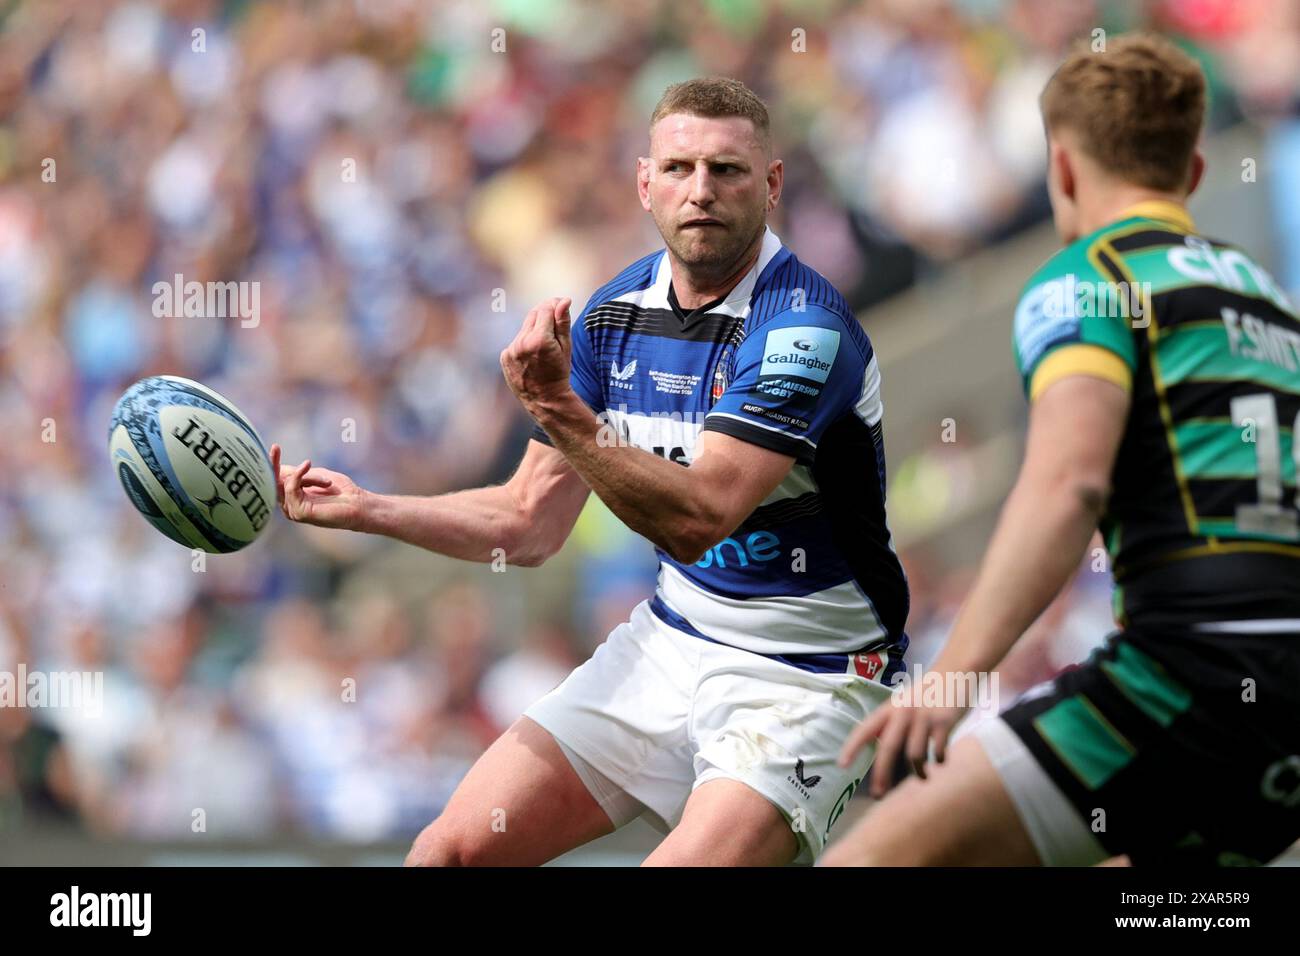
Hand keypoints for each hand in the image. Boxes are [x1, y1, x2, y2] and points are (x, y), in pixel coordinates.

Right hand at [270, 443, 365, 530]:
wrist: (358, 503)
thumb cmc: (341, 490)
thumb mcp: (316, 476)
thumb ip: (298, 473)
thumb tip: (279, 468)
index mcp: (294, 498)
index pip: (277, 479)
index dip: (273, 464)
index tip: (275, 446)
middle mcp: (289, 506)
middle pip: (274, 482)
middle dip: (274, 464)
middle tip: (275, 447)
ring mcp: (293, 510)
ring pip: (286, 483)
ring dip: (307, 476)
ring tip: (327, 481)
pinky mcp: (299, 513)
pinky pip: (291, 488)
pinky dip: (299, 475)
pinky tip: (307, 466)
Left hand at [500, 297, 573, 413]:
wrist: (544, 399)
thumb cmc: (559, 373)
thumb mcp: (566, 347)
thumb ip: (563, 322)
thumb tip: (564, 301)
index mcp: (539, 339)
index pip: (545, 308)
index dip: (554, 305)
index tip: (562, 305)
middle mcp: (522, 342)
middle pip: (533, 314)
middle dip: (544, 314)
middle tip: (555, 322)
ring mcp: (510, 350)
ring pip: (524, 328)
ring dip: (534, 330)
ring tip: (544, 348)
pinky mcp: (504, 356)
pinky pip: (516, 341)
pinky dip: (524, 343)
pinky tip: (533, 357)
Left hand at [838, 690, 967, 797]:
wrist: (955, 670)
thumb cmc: (926, 693)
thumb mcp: (903, 703)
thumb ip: (891, 723)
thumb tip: (880, 752)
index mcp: (889, 708)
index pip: (865, 729)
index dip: (852, 748)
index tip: (842, 765)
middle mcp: (903, 712)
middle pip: (888, 748)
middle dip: (881, 774)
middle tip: (878, 794)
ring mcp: (924, 717)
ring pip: (914, 755)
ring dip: (918, 772)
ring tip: (922, 777)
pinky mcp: (944, 722)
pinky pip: (938, 751)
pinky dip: (939, 761)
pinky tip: (941, 761)